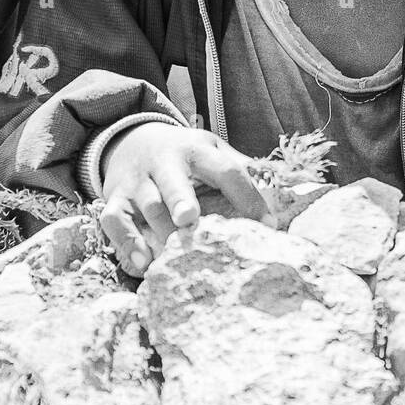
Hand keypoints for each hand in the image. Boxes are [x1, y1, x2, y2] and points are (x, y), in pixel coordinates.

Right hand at [100, 122, 272, 276]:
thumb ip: (244, 169)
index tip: (268, 225)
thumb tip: (290, 193)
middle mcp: (165, 162)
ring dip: (158, 231)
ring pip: (145, 205)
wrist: (132, 140)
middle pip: (172, 180)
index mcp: (197, 151)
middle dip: (180, 198)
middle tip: (190, 219)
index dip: (247, 195)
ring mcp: (137, 181)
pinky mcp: (115, 199)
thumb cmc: (185, 156)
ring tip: (170, 257)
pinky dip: (125, 243)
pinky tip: (142, 264)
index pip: (226, 170)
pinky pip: (114, 221)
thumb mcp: (213, 151)